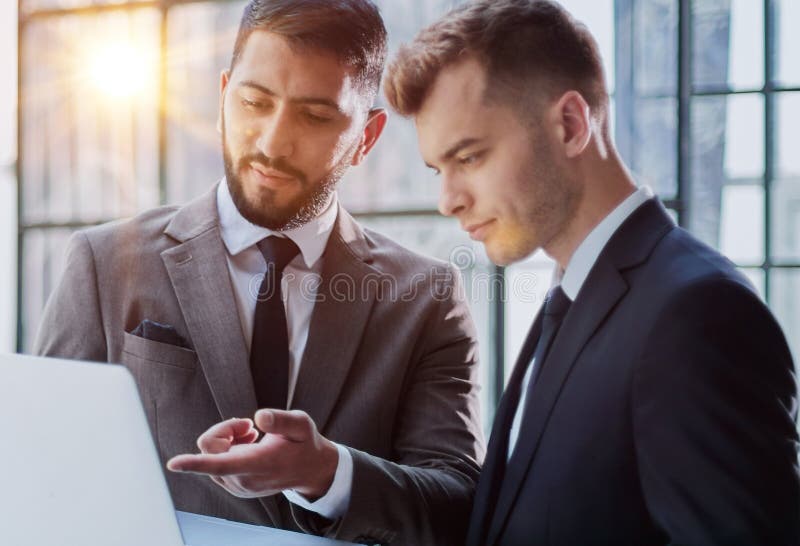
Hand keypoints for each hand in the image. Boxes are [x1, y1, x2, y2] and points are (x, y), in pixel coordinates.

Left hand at [167, 409, 338, 499]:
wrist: (309, 470)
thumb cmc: (305, 444)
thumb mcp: (302, 425)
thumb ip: (281, 420)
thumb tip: (259, 417)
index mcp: (259, 464)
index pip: (222, 463)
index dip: (196, 462)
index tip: (173, 463)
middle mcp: (243, 479)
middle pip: (210, 446)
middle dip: (225, 429)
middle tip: (249, 425)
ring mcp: (236, 485)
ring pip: (209, 453)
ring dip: (226, 438)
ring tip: (251, 435)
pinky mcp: (233, 486)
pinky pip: (213, 461)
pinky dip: (226, 448)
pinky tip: (248, 444)